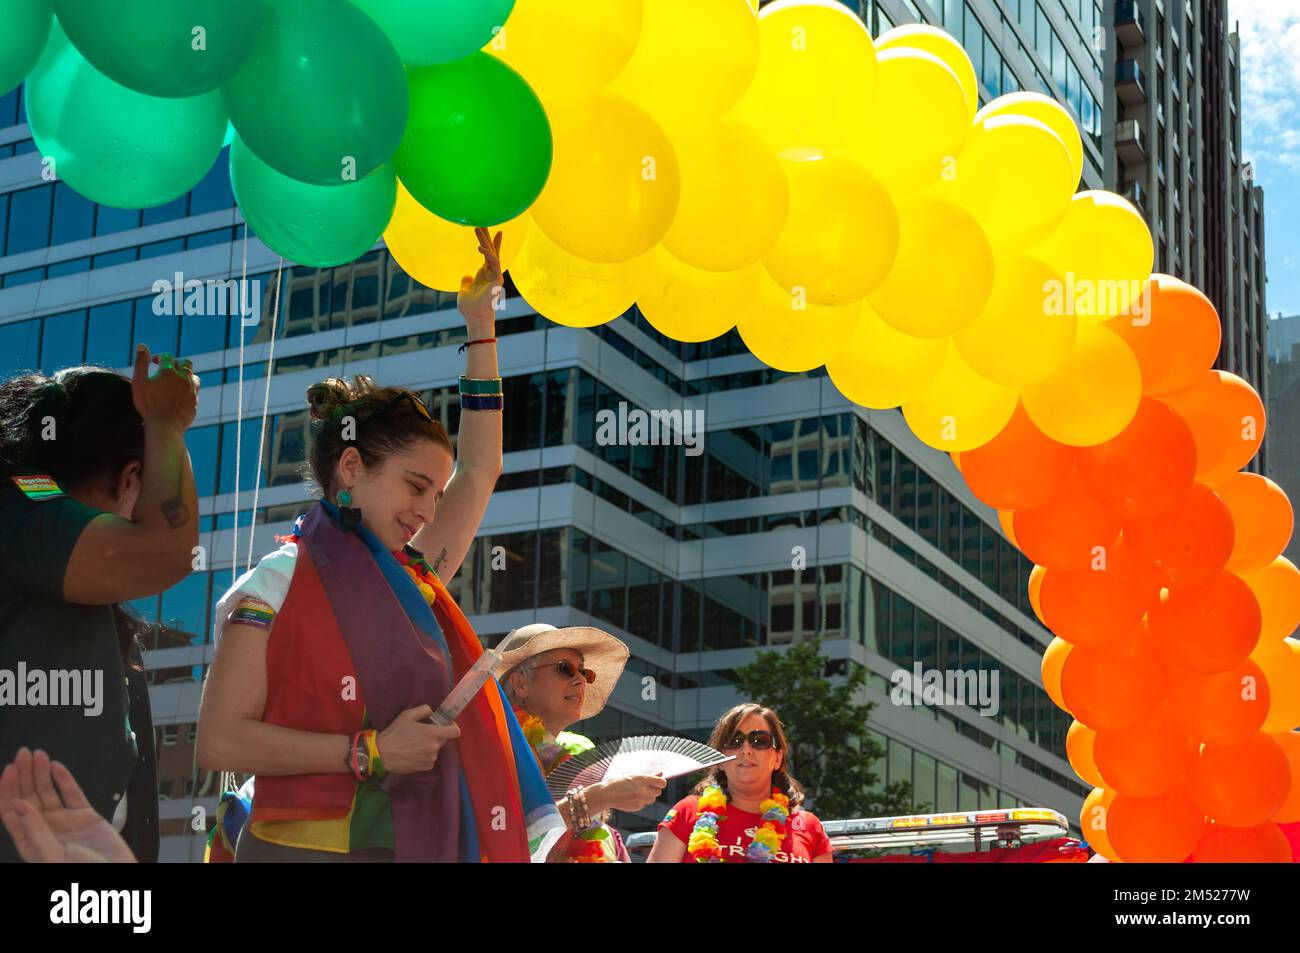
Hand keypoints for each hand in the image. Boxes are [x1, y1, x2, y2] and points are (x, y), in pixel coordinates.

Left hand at [0, 748, 135, 862]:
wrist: (116, 876)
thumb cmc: (83, 874)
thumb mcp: (53, 856)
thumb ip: (34, 831)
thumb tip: (16, 806)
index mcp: (31, 842)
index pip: (12, 811)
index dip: (9, 789)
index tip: (11, 770)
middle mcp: (44, 830)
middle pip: (28, 797)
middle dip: (24, 775)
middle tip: (23, 754)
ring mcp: (64, 822)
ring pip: (47, 792)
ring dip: (40, 773)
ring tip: (38, 754)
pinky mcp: (85, 816)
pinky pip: (71, 794)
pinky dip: (64, 779)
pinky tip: (56, 767)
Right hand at [131, 344, 198, 430]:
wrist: (165, 426)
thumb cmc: (148, 405)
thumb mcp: (139, 383)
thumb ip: (140, 363)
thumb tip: (141, 345)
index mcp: (169, 372)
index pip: (167, 357)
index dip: (160, 357)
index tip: (154, 361)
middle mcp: (184, 378)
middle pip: (185, 363)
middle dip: (176, 362)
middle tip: (167, 368)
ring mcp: (191, 389)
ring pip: (193, 375)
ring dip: (185, 374)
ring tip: (176, 380)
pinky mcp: (195, 401)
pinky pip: (195, 389)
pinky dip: (189, 386)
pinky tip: (181, 392)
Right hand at [376, 706, 460, 774]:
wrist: (382, 754)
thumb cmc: (395, 733)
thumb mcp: (407, 715)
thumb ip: (424, 710)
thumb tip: (433, 713)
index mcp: (432, 733)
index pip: (455, 732)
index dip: (453, 727)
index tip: (446, 725)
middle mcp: (434, 747)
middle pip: (444, 740)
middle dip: (436, 736)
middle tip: (422, 734)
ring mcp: (430, 758)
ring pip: (435, 750)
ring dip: (429, 746)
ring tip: (414, 745)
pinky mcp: (425, 767)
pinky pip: (430, 759)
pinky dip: (424, 756)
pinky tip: (413, 753)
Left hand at [456, 227, 503, 329]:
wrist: (475, 318)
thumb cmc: (470, 308)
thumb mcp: (465, 291)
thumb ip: (466, 282)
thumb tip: (465, 276)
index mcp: (485, 273)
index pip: (488, 254)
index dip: (488, 241)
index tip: (487, 229)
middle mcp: (492, 272)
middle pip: (491, 249)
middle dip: (487, 235)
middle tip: (482, 220)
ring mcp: (495, 275)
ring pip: (492, 253)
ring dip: (485, 240)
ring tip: (477, 227)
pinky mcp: (496, 279)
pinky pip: (493, 263)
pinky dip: (487, 254)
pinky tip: (480, 246)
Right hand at [592, 774, 666, 812]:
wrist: (606, 794)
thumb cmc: (619, 782)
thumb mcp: (634, 776)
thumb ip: (649, 776)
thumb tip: (661, 773)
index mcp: (643, 779)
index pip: (662, 783)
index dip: (660, 783)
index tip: (656, 782)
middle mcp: (644, 790)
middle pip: (658, 792)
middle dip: (653, 790)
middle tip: (643, 787)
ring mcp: (641, 800)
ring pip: (652, 799)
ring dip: (648, 796)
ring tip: (637, 792)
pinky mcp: (638, 807)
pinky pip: (644, 804)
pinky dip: (641, 802)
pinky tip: (632, 798)